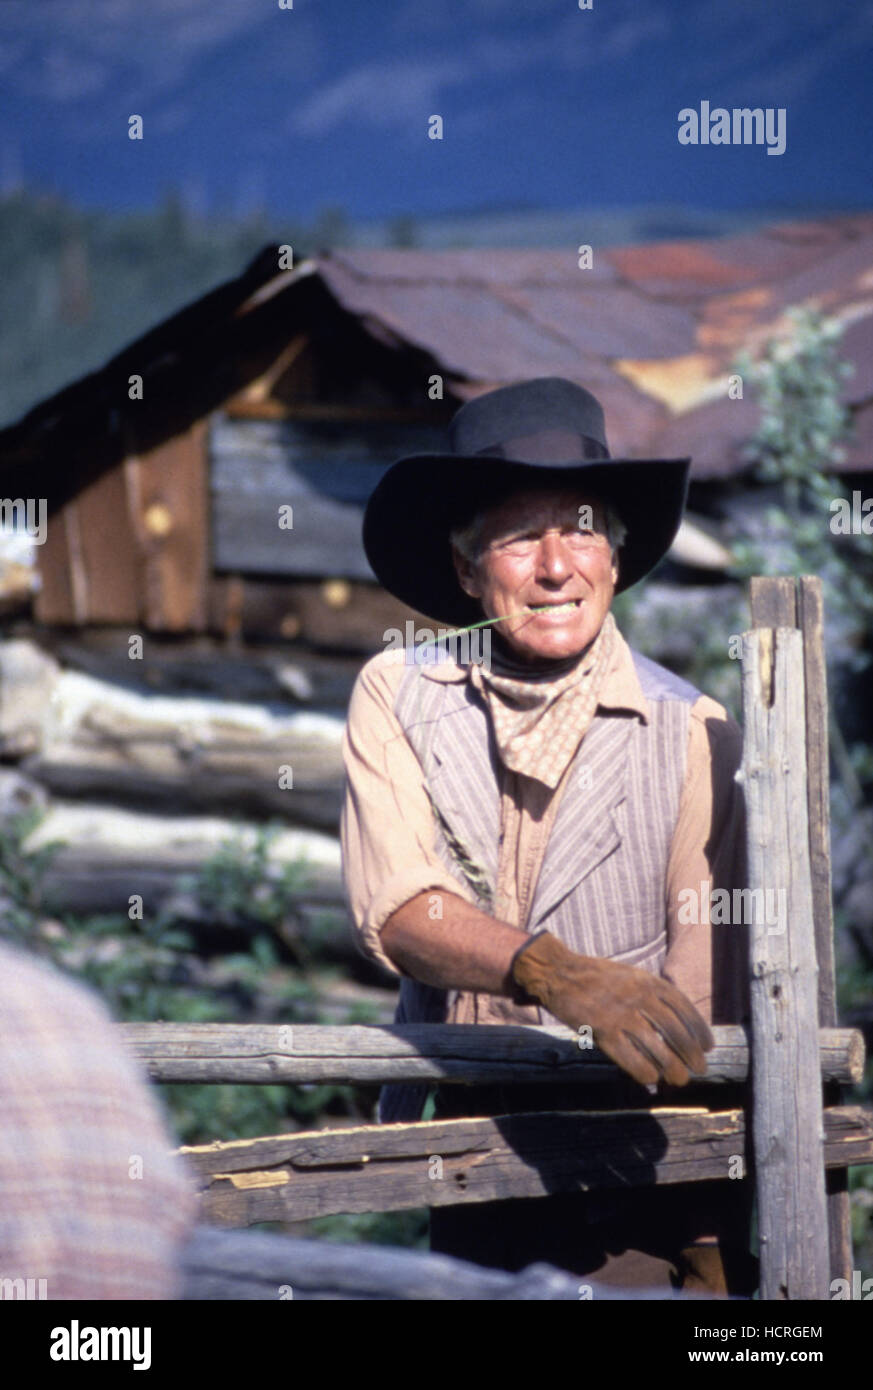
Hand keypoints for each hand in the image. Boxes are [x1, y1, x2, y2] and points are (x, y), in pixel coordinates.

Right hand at [510, 931, 713, 1086]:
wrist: (560, 972)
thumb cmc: (598, 978)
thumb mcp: (632, 976)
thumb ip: (652, 994)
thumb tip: (676, 1024)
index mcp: (648, 982)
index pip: (684, 1009)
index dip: (700, 1030)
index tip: (708, 1047)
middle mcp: (639, 997)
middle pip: (675, 1031)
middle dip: (691, 1054)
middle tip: (699, 1069)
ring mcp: (621, 1014)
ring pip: (656, 1048)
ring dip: (672, 1068)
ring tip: (680, 1079)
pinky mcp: (602, 1030)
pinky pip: (630, 1058)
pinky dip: (644, 1072)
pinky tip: (650, 1079)